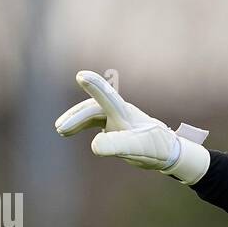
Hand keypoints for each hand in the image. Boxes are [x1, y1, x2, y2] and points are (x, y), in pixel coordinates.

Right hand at [54, 70, 210, 183]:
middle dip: (75, 117)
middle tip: (60, 130)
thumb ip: (117, 145)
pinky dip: (82, 125)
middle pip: (93, 109)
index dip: (96, 87)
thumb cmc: (154, 148)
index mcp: (126, 114)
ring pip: (91, 114)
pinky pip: (94, 120)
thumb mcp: (136, 149)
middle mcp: (120, 111)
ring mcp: (117, 117)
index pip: (108, 98)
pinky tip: (71, 131)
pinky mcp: (115, 124)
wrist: (168, 150)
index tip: (81, 76)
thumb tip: (94, 146)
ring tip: (61, 131)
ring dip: (76, 121)